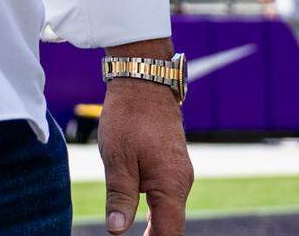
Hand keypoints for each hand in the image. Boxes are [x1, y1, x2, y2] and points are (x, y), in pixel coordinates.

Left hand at [99, 82, 193, 234]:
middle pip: (171, 225)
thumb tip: (117, 231)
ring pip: (167, 209)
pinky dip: (153, 205)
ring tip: (131, 229)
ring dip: (152, 223)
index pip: (169, 234)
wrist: (143, 79)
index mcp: (171, 185)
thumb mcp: (117, 157)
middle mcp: (181, 182)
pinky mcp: (171, 162)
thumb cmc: (129, 116)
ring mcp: (178, 171)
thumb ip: (120, 197)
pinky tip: (136, 209)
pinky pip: (165, 192)